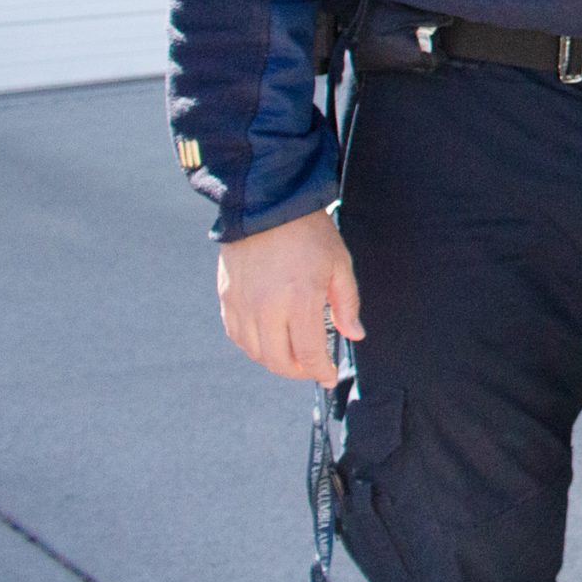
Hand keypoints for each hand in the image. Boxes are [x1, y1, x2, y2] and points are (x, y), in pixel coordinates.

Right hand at [217, 208, 362, 384]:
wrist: (267, 205)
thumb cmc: (310, 232)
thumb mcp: (339, 264)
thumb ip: (347, 304)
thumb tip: (355, 335)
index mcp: (299, 299)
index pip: (308, 353)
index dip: (320, 371)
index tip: (329, 376)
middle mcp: (267, 308)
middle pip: (279, 360)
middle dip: (299, 371)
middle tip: (313, 367)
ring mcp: (243, 305)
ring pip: (256, 353)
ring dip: (276, 361)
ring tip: (293, 356)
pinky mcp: (226, 298)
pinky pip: (237, 336)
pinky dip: (253, 347)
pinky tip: (268, 342)